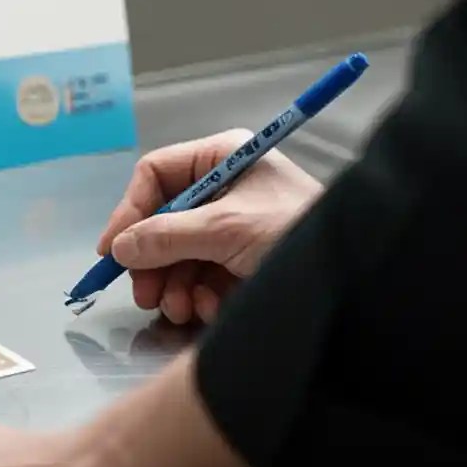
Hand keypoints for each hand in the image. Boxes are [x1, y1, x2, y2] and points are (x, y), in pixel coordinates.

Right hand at [97, 129, 322, 323]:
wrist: (353, 276)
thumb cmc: (296, 231)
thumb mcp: (225, 231)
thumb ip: (167, 237)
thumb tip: (122, 248)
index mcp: (222, 157)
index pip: (156, 174)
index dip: (129, 211)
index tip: (113, 251)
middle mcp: (224, 185)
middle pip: (163, 219)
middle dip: (153, 260)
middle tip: (144, 295)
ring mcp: (233, 223)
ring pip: (180, 252)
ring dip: (174, 285)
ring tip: (178, 308)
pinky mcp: (243, 257)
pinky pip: (203, 273)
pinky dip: (200, 294)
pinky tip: (209, 309)